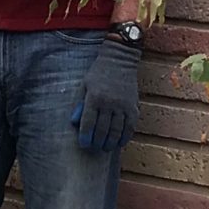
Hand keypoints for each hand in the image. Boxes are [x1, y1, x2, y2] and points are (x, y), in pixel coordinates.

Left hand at [70, 37, 140, 151]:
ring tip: (105, 148)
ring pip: (117, 131)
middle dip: (97, 142)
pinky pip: (130, 127)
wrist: (119, 60)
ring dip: (110, 143)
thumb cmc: (98, 74)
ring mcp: (123, 105)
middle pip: (102, 130)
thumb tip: (74, 123)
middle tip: (93, 148)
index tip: (84, 144)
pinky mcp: (133, 107)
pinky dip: (124, 137)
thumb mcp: (84, 86)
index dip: (85, 137)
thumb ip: (79, 104)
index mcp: (94, 97)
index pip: (88, 123)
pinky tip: (119, 143)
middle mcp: (109, 103)